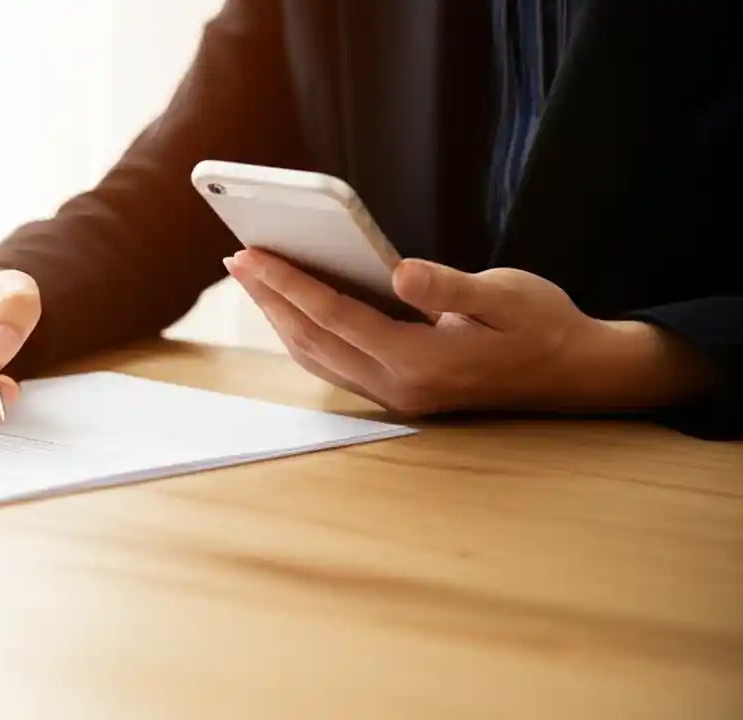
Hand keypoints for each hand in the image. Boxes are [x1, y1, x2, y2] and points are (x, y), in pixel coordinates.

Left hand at [225, 249, 713, 415]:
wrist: (574, 376)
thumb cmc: (544, 327)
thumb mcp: (508, 297)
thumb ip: (451, 288)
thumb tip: (400, 273)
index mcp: (420, 361)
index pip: (334, 316)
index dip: (288, 283)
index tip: (252, 253)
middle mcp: (398, 386)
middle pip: (313, 339)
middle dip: (269, 297)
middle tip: (235, 256)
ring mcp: (396, 395)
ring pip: (317, 356)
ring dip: (280, 317)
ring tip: (251, 278)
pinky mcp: (398, 392)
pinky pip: (333, 363)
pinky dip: (303, 333)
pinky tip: (291, 307)